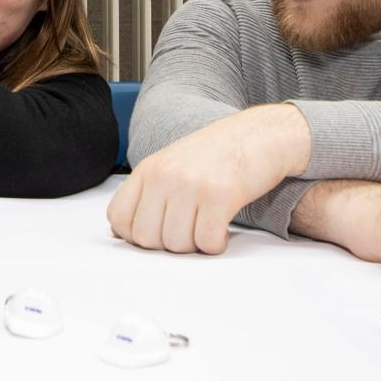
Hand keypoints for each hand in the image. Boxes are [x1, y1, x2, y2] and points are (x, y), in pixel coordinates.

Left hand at [106, 105, 311, 253]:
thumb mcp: (172, 164)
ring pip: (178, 245)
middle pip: (147, 239)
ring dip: (196, 244)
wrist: (262, 136)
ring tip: (208, 224)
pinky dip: (216, 244)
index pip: (119, 218)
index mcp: (149, 169)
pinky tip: (223, 228)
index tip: (158, 233)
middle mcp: (165, 176)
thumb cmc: (218, 154)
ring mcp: (191, 185)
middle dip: (169, 244)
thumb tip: (121, 233)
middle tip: (189, 229)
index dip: (136, 235)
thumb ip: (148, 193)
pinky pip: (207, 243)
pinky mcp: (220, 196)